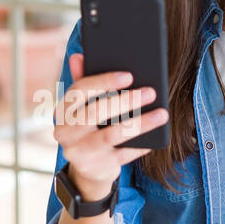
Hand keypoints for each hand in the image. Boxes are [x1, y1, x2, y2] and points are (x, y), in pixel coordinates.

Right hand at [53, 53, 168, 201]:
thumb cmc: (89, 127)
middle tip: (151, 92)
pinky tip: (156, 136)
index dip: (104, 82)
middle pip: (96, 112)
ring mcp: (78, 152)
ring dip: (140, 123)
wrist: (87, 168)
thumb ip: (84, 81)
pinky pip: (122, 155)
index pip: (79, 90)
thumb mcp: (84, 106)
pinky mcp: (95, 168)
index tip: (129, 76)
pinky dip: (140, 146)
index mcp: (62, 110)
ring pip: (111, 135)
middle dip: (126, 101)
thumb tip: (78, 55)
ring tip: (162, 114)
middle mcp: (64, 131)